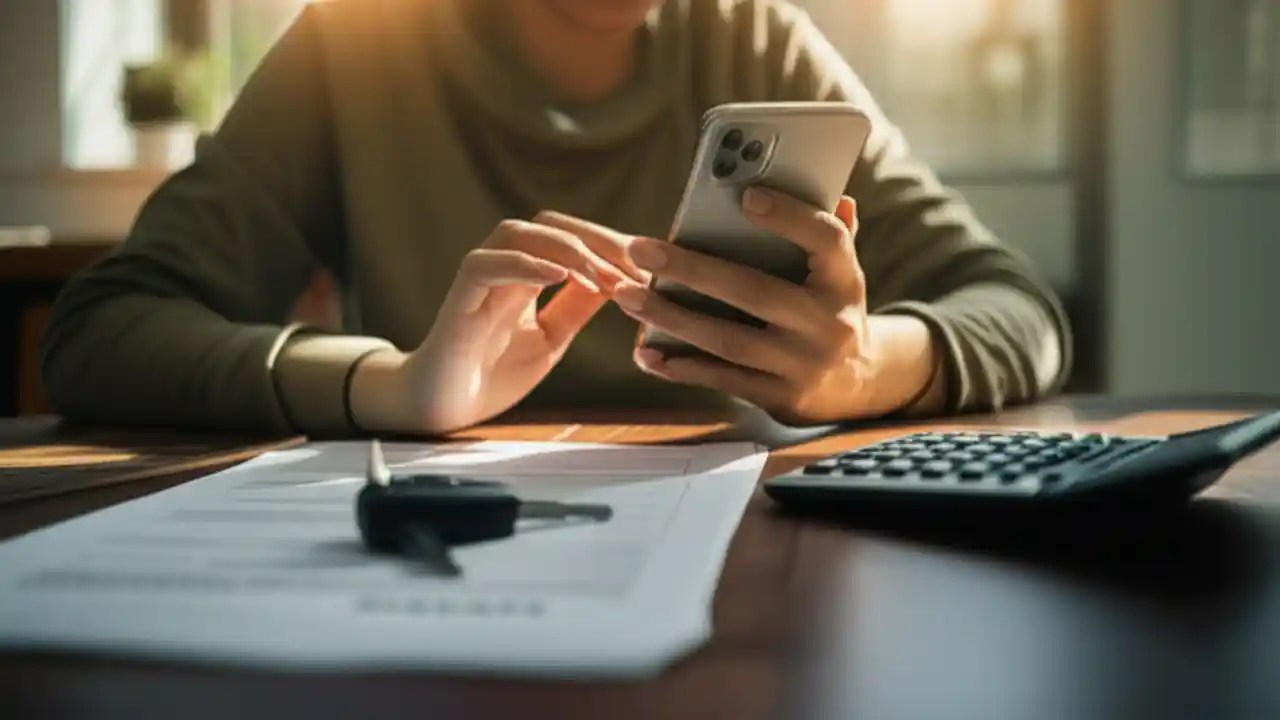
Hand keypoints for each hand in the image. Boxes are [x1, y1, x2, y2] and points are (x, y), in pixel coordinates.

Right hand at [351, 212, 646, 433]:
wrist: (446, 410)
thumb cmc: (493, 373)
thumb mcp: (552, 338)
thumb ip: (577, 307)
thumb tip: (621, 281)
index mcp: (526, 274)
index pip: (569, 236)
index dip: (608, 245)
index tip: (646, 269)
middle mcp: (502, 267)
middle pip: (547, 224)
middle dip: (595, 240)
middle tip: (632, 271)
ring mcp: (478, 280)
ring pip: (516, 233)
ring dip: (565, 250)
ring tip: (600, 278)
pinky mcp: (457, 301)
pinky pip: (484, 264)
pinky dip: (523, 264)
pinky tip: (558, 276)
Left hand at [612, 187, 937, 423]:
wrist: (857, 385)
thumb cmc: (829, 308)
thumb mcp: (838, 272)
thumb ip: (829, 232)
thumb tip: (834, 192)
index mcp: (844, 280)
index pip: (826, 240)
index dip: (790, 217)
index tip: (746, 195)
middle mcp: (828, 324)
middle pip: (755, 291)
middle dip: (692, 270)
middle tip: (640, 248)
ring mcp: (803, 365)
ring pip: (729, 340)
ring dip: (671, 319)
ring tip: (627, 297)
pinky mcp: (781, 397)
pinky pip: (724, 379)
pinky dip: (682, 367)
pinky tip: (645, 351)